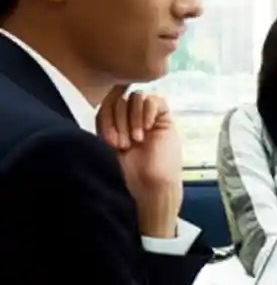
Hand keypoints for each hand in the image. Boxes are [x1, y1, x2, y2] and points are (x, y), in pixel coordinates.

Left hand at [96, 86, 181, 237]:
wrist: (152, 186)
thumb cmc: (132, 172)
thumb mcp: (110, 142)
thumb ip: (106, 121)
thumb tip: (104, 99)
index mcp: (117, 123)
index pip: (106, 104)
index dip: (105, 118)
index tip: (111, 142)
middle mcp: (133, 118)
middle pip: (119, 99)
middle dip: (117, 121)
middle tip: (123, 144)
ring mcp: (150, 117)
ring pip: (135, 97)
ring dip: (132, 119)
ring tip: (136, 140)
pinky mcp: (164, 119)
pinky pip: (154, 100)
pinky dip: (147, 111)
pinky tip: (147, 128)